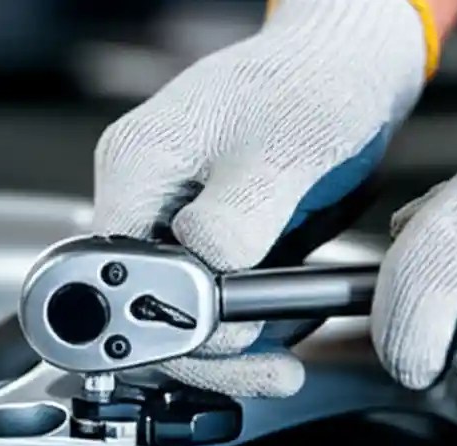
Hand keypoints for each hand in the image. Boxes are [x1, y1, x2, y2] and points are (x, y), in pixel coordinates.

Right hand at [92, 0, 428, 396]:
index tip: (225, 337)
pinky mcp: (203, 236)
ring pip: (175, 314)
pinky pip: (208, 301)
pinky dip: (245, 326)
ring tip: (283, 359)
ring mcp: (169, 218)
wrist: (341, 65)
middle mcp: (141, 197)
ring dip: (228, 348)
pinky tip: (285, 328)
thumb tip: (206, 283)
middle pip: (139, 307)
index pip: (115, 274)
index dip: (164, 318)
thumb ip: (236, 219)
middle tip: (270, 368)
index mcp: (136, 168)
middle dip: (205, 351)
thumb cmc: (311, 84)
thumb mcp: (281, 150)